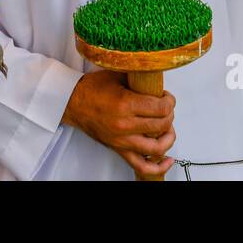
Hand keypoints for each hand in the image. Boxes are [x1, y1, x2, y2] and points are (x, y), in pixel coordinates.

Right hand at [61, 69, 175, 176]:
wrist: (72, 103)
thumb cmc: (92, 89)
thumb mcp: (117, 75)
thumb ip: (139, 77)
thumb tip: (158, 79)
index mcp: (125, 104)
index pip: (161, 108)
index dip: (170, 101)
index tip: (166, 97)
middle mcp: (124, 125)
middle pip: (162, 125)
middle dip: (169, 115)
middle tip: (166, 108)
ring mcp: (122, 140)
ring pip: (157, 148)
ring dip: (168, 137)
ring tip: (167, 128)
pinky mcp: (119, 150)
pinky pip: (141, 166)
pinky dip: (158, 167)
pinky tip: (168, 160)